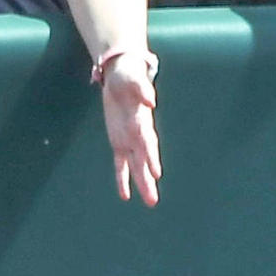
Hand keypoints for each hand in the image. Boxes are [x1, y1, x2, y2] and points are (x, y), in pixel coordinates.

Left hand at [97, 50, 162, 206]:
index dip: (151, 157)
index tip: (156, 173)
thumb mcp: (133, 78)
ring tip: (150, 201)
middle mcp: (138, 134)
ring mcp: (129, 140)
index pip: (148, 142)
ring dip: (141, 183)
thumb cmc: (129, 75)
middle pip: (144, 160)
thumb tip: (151, 100)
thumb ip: (142, 89)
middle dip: (148, 179)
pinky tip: (125, 195)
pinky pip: (120, 163)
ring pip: (136, 166)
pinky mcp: (118, 142)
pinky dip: (122, 179)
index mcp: (142, 120)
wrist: (121, 74)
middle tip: (153, 199)